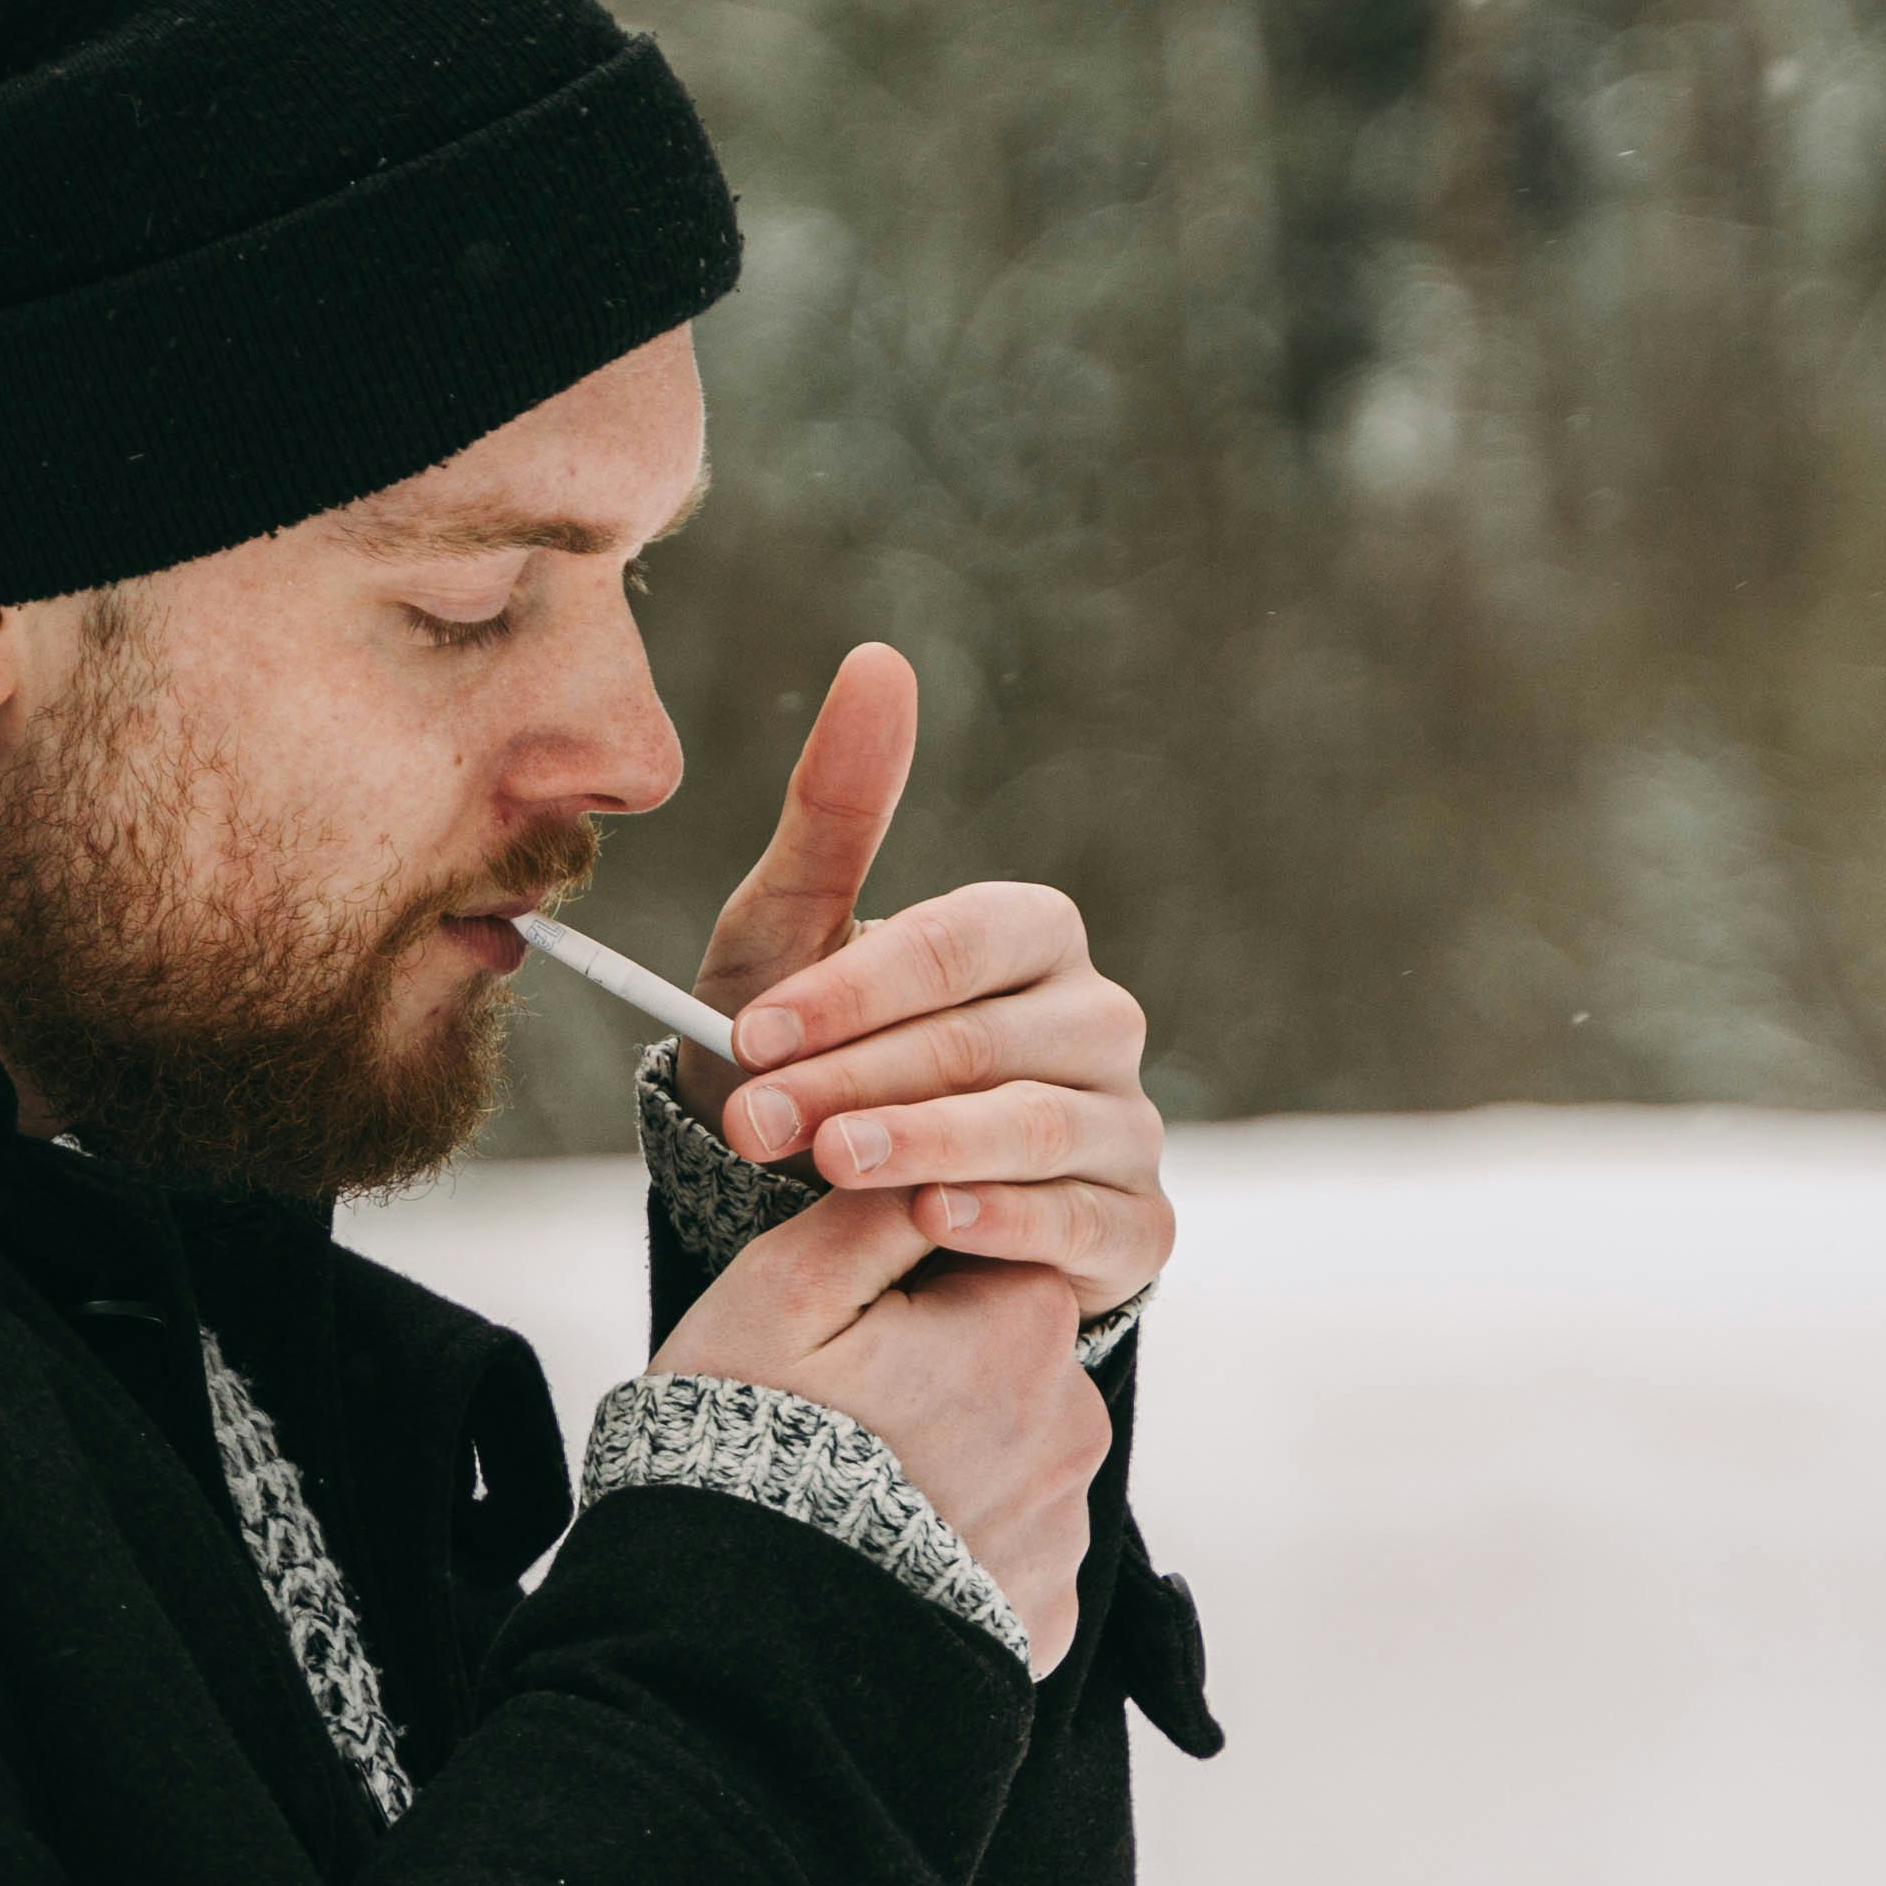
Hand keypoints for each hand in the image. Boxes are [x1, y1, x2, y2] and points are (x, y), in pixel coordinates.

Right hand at [647, 1185, 1112, 1660]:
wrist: (745, 1634)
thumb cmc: (750, 1435)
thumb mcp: (782, 1291)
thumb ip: (870, 1208)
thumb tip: (927, 1157)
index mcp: (1023, 1324)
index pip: (987, 1258)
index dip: (904, 1285)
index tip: (838, 1330)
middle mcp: (1072, 1422)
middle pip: (1003, 1361)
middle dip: (935, 1372)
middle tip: (834, 1413)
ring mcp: (1063, 1530)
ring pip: (1008, 1459)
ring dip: (948, 1463)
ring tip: (850, 1493)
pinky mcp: (1047, 1614)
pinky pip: (1004, 1557)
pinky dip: (953, 1551)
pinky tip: (880, 1561)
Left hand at [681, 642, 1171, 1319]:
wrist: (811, 1206)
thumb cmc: (806, 1053)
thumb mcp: (789, 936)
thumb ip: (835, 809)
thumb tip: (879, 658)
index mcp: (1031, 936)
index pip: (962, 944)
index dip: (854, 989)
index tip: (752, 1032)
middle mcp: (1097, 1021)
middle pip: (988, 1041)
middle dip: (861, 1078)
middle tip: (759, 1119)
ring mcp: (1124, 1125)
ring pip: (1037, 1125)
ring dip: (925, 1144)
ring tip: (835, 1165)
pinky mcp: (1132, 1226)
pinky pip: (1086, 1218)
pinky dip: (1009, 1219)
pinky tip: (935, 1218)